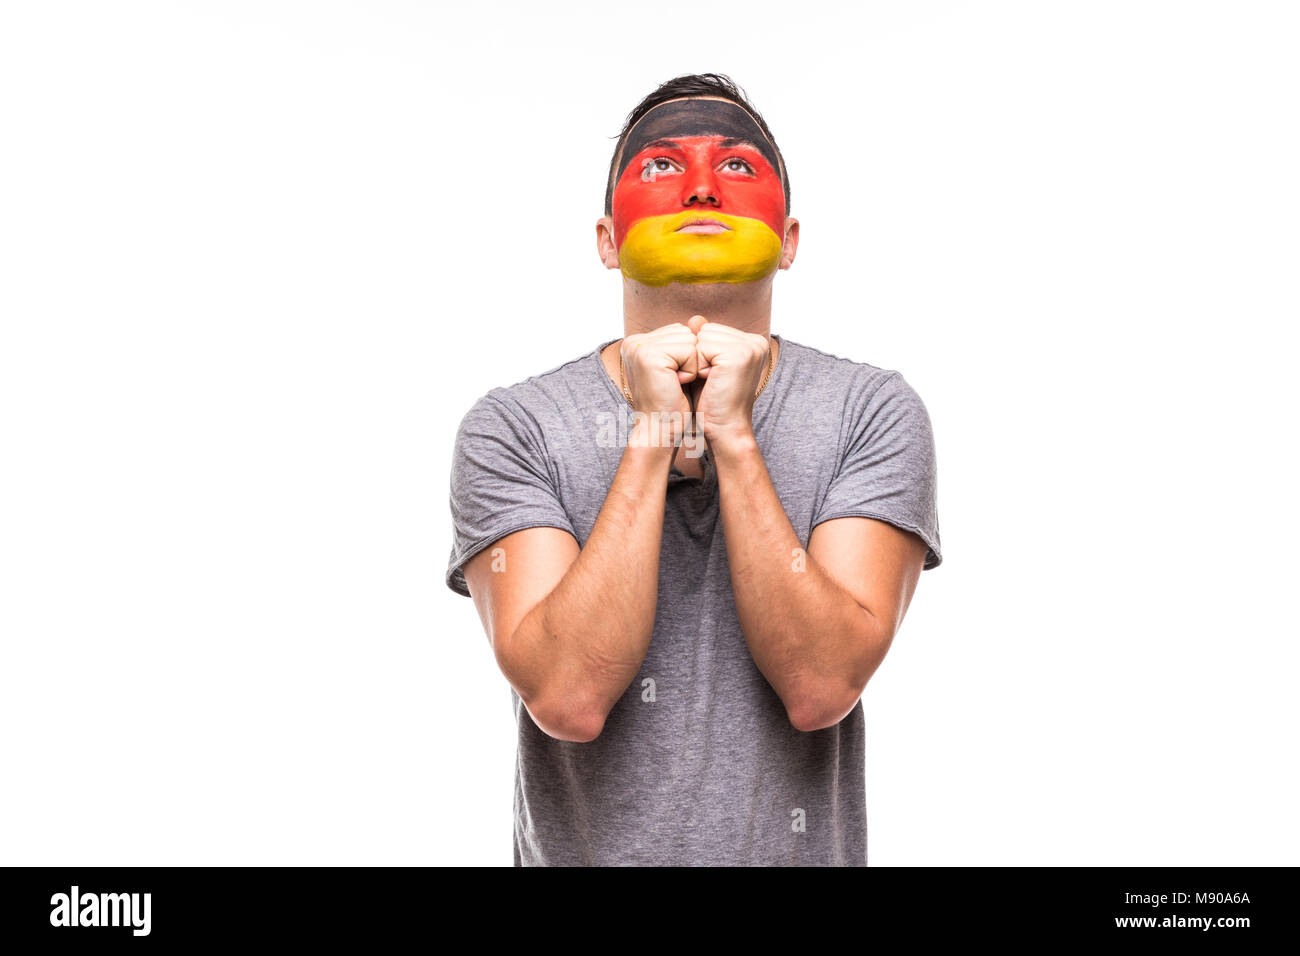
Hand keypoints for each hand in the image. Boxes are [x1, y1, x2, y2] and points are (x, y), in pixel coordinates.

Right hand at [620, 323, 699, 433]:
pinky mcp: (649, 355)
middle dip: (690, 359)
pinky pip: (689, 350)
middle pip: (684, 331)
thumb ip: (685, 341)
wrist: (661, 430)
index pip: (679, 330)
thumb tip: (698, 317)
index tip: (674, 378)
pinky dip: (691, 370)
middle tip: (675, 383)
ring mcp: (639, 346)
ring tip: (676, 384)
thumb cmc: (673, 404)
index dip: (687, 356)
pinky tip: (677, 385)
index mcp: (637, 342)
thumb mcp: (680, 367)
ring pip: (689, 339)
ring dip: (691, 365)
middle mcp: (634, 341)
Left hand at [692, 317, 770, 442]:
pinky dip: (699, 366)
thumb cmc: (712, 401)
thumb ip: (703, 340)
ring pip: (703, 336)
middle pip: (706, 329)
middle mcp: (756, 341)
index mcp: (751, 342)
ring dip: (698, 361)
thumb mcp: (705, 365)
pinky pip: (702, 346)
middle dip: (700, 355)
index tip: (712, 375)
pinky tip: (711, 382)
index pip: (710, 329)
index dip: (701, 353)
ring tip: (712, 381)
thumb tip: (695, 318)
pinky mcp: (740, 355)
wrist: (723, 428)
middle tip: (712, 380)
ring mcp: (750, 347)